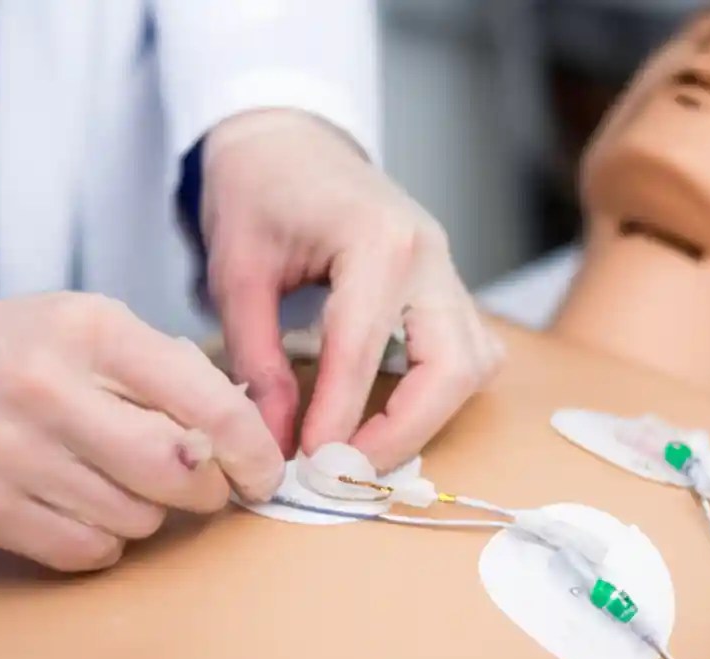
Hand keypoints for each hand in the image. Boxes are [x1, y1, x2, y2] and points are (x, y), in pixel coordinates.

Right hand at [0, 293, 282, 571]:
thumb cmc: (6, 351)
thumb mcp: (83, 323)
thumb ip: (162, 366)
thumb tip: (240, 425)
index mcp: (91, 330)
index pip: (207, 400)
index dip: (252, 448)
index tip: (263, 471)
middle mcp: (52, 387)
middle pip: (178, 471)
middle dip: (205, 489)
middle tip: (199, 484)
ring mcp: (14, 452)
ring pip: (136, 518)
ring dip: (146, 513)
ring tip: (117, 482)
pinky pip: (86, 551)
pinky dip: (102, 542)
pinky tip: (83, 509)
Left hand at [202, 110, 503, 470]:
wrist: (286, 137)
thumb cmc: (256, 190)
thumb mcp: (237, 273)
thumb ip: (257, 361)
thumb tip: (275, 441)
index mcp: (376, 240)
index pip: (363, 351)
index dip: (336, 419)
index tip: (305, 466)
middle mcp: (430, 255)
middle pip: (450, 369)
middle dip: (402, 433)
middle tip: (343, 471)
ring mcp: (447, 268)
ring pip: (473, 365)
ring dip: (427, 417)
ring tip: (362, 449)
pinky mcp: (446, 283)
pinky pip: (470, 350)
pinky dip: (441, 392)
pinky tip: (391, 410)